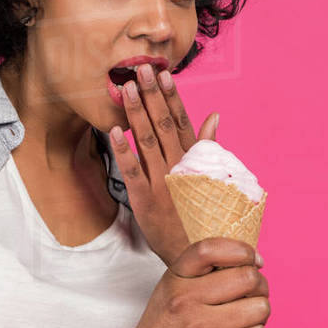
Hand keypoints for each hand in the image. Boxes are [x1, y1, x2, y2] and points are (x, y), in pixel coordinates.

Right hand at [101, 237, 268, 327]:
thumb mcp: (169, 289)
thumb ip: (200, 273)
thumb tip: (251, 262)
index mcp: (175, 277)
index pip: (212, 248)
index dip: (243, 250)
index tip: (254, 260)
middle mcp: (186, 299)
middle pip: (248, 277)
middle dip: (261, 286)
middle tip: (253, 295)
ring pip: (260, 308)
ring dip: (260, 314)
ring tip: (246, 319)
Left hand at [108, 63, 219, 268]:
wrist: (204, 257)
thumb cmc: (208, 216)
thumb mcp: (213, 178)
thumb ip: (209, 146)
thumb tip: (214, 115)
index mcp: (195, 161)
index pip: (182, 121)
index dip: (171, 97)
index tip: (164, 74)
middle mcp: (179, 167)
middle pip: (162, 124)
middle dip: (151, 95)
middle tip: (139, 70)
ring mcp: (163, 183)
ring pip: (147, 141)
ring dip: (136, 113)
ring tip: (127, 89)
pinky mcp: (145, 201)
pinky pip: (132, 172)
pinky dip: (123, 152)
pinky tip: (113, 131)